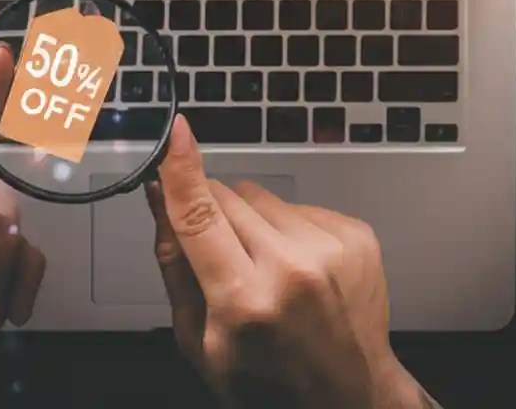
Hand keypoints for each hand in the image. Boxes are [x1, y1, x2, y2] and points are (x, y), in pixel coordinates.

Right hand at [145, 115, 433, 408]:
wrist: (350, 396)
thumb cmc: (268, 381)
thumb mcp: (200, 341)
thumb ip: (174, 266)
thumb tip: (158, 199)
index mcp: (245, 302)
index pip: (200, 216)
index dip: (181, 169)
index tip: (174, 133)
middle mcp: (293, 270)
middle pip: (228, 198)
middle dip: (212, 214)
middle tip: (222, 259)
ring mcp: (332, 251)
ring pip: (263, 197)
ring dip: (252, 222)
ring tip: (266, 271)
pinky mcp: (357, 237)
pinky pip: (300, 206)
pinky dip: (290, 230)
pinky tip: (299, 270)